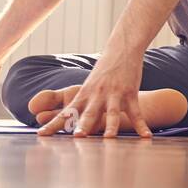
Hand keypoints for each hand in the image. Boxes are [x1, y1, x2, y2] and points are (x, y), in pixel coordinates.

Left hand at [36, 44, 151, 138]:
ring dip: (111, 125)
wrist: (122, 49)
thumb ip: (80, 102)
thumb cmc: (104, 71)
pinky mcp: (130, 93)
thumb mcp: (89, 85)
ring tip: (109, 138)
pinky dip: (141, 126)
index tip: (41, 134)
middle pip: (89, 112)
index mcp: (84, 94)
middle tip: (77, 136)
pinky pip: (136, 112)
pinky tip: (146, 137)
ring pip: (112, 112)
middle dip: (83, 125)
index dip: (54, 123)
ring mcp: (114, 94)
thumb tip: (67, 118)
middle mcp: (97, 95)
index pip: (66, 111)